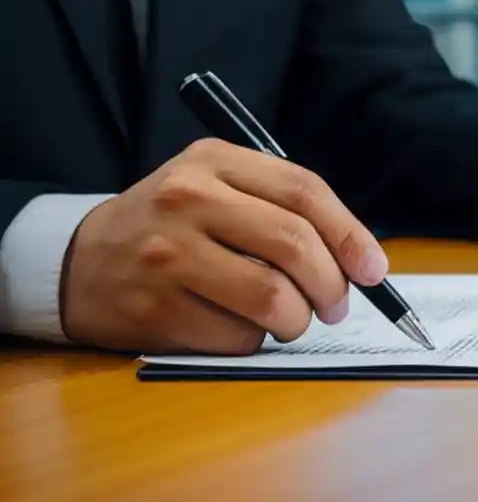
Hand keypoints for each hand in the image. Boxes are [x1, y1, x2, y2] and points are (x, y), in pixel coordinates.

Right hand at [61, 138, 387, 354]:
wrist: (80, 260)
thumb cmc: (173, 226)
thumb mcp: (218, 187)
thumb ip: (283, 208)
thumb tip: (362, 261)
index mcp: (213, 160)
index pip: (304, 191)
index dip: (350, 234)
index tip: (373, 269)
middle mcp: (187, 199)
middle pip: (294, 245)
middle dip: (332, 285)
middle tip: (336, 305)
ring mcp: (166, 254)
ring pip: (272, 297)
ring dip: (297, 320)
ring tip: (290, 319)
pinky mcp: (154, 307)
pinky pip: (237, 336)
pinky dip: (255, 341)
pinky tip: (239, 328)